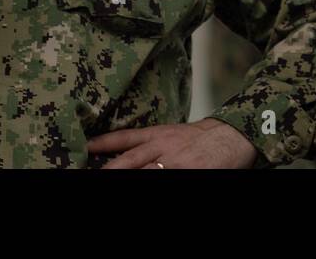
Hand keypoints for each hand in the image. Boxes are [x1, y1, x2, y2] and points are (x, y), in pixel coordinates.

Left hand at [88, 119, 257, 168]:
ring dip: (127, 176)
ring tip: (110, 181)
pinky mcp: (188, 173)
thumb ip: (146, 142)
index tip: (85, 148)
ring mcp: (174, 163)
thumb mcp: (168, 133)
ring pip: (145, 173)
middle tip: (93, 174)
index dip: (102, 143)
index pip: (123, 138)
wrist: (230, 137)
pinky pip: (167, 180)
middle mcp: (162, 147)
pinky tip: (149, 183)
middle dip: (109, 170)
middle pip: (127, 161)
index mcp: (156, 134)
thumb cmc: (199, 138)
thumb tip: (117, 153)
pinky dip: (154, 182)